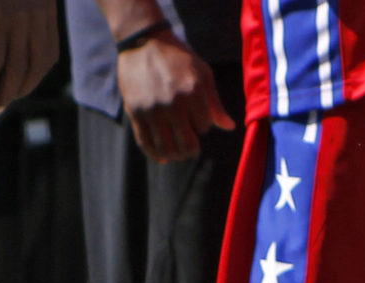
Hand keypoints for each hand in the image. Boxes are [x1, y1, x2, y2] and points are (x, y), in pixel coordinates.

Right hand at [0, 0, 60, 111]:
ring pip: (17, 67)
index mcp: (46, 10)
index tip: (24, 86)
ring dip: (7, 93)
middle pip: (37, 66)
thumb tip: (18, 34)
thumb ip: (26, 9)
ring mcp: (17, 19)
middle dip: (23, 89)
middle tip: (6, 102)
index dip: (38, 76)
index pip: (50, 55)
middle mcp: (35, 16)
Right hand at [117, 32, 234, 162]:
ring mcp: (152, 109)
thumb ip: (214, 102)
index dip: (203, 125)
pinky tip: (163, 157)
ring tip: (178, 152)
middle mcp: (173, 103)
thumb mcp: (202, 73)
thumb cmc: (178, 57)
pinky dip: (155, 155)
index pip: (204, 126)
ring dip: (175, 155)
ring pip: (166, 148)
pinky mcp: (135, 113)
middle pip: (187, 145)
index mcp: (193, 92)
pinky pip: (145, 143)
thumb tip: (229, 127)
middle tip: (191, 147)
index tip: (197, 117)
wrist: (143, 42)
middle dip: (191, 149)